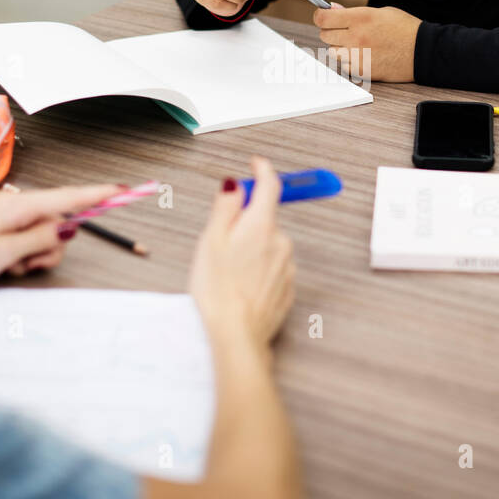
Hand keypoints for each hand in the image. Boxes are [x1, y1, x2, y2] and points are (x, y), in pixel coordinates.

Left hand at [0, 185, 122, 287]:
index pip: (69, 198)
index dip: (98, 195)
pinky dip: (25, 254)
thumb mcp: (4, 253)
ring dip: (37, 254)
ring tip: (11, 265)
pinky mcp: (5, 225)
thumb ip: (40, 240)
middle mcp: (18, 205)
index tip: (124, 190)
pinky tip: (5, 263)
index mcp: (20, 206)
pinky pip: (30, 238)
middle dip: (52, 247)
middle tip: (27, 264)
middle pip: (60, 222)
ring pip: (47, 234)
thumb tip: (69, 229)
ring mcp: (11, 215)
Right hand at [188, 157, 295, 348]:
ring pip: (269, 245)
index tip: (257, 163)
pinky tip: (240, 285)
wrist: (237, 336)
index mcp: (261, 225)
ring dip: (252, 249)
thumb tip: (234, 185)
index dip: (263, 170)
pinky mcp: (286, 289)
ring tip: (227, 271)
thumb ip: (225, 208)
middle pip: (265, 219)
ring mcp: (287, 267)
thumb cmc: (218, 290)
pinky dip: (258, 270)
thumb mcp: (211, 241)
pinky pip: (272, 268)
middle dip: (246, 222)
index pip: (270, 186)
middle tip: (220, 242)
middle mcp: (281, 242)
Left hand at [312, 4, 420, 81]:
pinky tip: (365, 56)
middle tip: (344, 30)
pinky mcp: (362, 71)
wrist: (423, 52)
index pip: (323, 18)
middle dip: (331, 31)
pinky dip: (350, 62)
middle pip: (325, 35)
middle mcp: (356, 36)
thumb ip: (354, 12)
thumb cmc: (405, 29)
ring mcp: (358, 55)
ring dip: (340, 48)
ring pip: (333, 52)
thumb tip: (333, 9)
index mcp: (361, 17)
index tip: (322, 17)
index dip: (320, 16)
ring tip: (357, 45)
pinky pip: (345, 66)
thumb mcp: (381, 12)